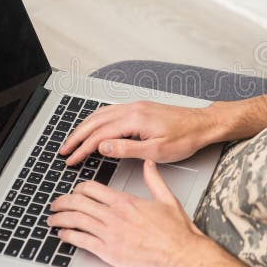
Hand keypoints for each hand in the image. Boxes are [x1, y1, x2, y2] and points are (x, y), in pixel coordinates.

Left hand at [48, 160, 204, 266]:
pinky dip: (68, 236)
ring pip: (75, 220)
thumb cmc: (177, 231)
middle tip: (55, 204)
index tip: (74, 191)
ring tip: (52, 219)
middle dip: (62, 202)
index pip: (92, 188)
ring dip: (59, 218)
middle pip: (78, 203)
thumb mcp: (167, 199)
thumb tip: (148, 164)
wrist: (182, 254)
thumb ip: (154, 180)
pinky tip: (62, 235)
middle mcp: (115, 216)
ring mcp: (110, 234)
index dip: (78, 189)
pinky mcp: (109, 253)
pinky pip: (81, 241)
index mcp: (126, 201)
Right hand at [60, 101, 218, 165]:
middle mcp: (132, 109)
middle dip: (76, 137)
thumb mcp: (156, 151)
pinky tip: (93, 126)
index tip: (71, 159)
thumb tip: (102, 147)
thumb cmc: (185, 138)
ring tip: (73, 140)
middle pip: (95, 122)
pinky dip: (96, 120)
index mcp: (134, 119)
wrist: (203, 124)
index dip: (82, 149)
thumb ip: (127, 149)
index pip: (99, 135)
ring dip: (84, 127)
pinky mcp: (140, 108)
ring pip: (100, 114)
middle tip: (64, 151)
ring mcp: (135, 106)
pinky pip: (110, 111)